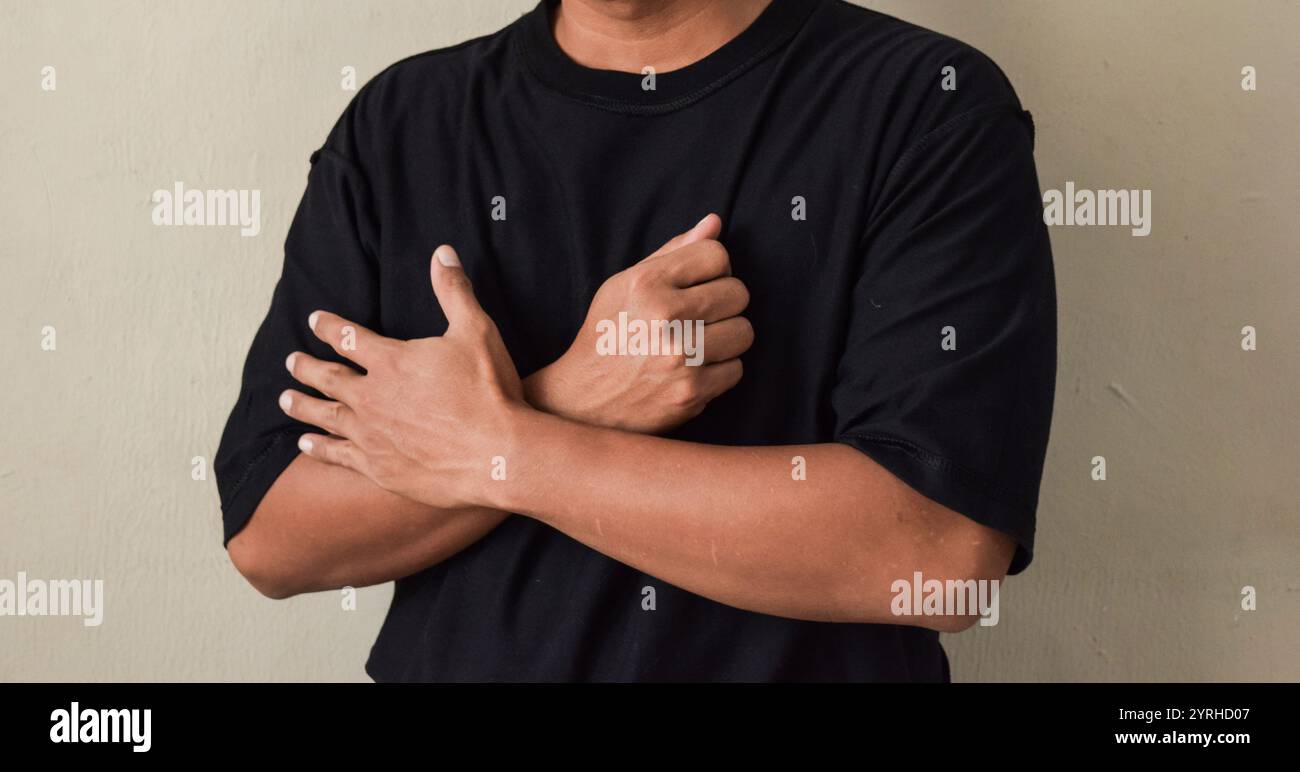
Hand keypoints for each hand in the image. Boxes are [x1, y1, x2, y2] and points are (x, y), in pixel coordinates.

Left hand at [279, 245, 524, 509]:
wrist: (496, 455)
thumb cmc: (489, 392)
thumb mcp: (476, 332)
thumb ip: (454, 292)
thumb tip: (442, 253)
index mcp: (391, 361)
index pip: (349, 337)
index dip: (330, 326)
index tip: (315, 320)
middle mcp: (372, 397)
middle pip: (329, 378)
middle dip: (307, 367)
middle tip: (291, 361)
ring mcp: (371, 435)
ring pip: (326, 416)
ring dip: (303, 406)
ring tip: (285, 400)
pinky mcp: (379, 467)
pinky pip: (339, 454)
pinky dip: (319, 447)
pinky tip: (306, 444)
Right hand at [526, 214, 753, 432]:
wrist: (584, 399)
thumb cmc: (608, 334)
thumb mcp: (626, 284)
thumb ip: (672, 252)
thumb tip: (715, 222)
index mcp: (646, 283)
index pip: (717, 255)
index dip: (713, 270)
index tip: (698, 286)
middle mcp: (664, 316)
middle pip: (738, 293)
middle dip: (723, 303)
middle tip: (698, 318)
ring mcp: (679, 357)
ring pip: (744, 332)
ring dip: (726, 338)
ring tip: (699, 344)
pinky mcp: (690, 392)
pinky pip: (736, 369)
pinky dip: (720, 371)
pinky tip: (694, 370)